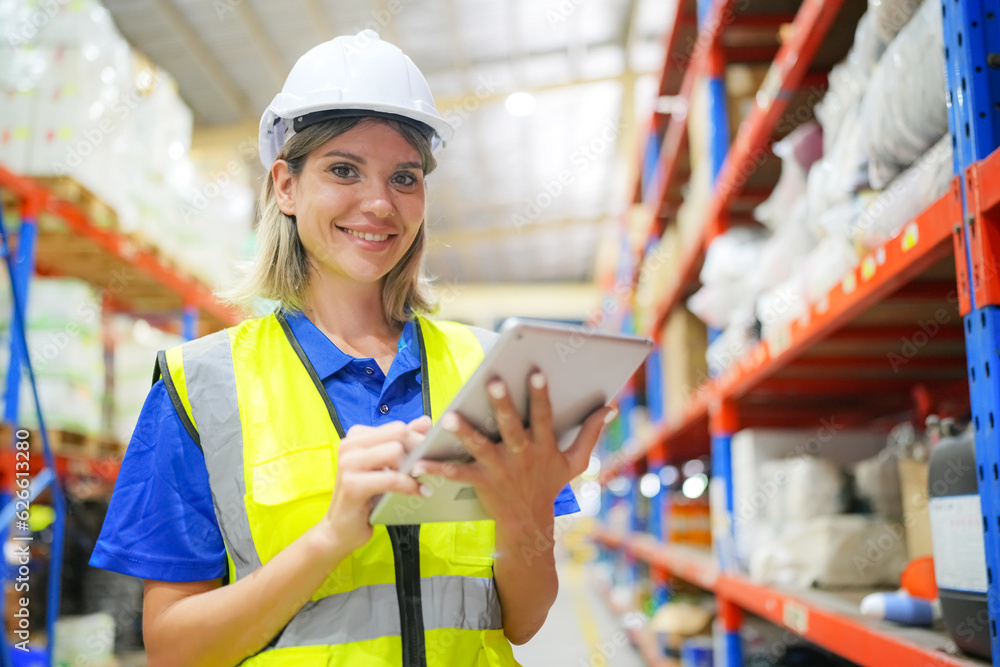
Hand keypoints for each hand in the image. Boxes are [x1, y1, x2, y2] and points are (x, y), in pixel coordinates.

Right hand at [317, 416, 431, 555]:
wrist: (341, 530)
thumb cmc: (366, 497)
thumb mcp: (384, 467)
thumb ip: (402, 443)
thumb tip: (425, 421)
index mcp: (356, 437)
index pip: (398, 427)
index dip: (419, 439)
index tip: (432, 455)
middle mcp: (349, 445)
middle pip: (398, 434)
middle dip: (420, 450)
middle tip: (431, 467)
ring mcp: (348, 463)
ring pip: (395, 451)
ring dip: (415, 468)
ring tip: (424, 481)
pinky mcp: (352, 485)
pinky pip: (391, 478)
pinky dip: (410, 486)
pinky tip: (421, 493)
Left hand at [416, 372, 616, 531]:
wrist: (530, 525)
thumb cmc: (549, 485)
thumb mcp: (575, 463)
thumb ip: (590, 433)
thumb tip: (610, 407)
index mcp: (544, 447)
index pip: (544, 417)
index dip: (541, 396)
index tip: (536, 373)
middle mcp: (522, 456)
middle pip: (512, 427)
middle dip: (504, 404)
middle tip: (492, 381)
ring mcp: (500, 470)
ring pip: (482, 448)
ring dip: (466, 433)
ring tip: (450, 416)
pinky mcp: (481, 483)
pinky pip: (458, 474)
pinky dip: (439, 468)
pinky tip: (420, 461)